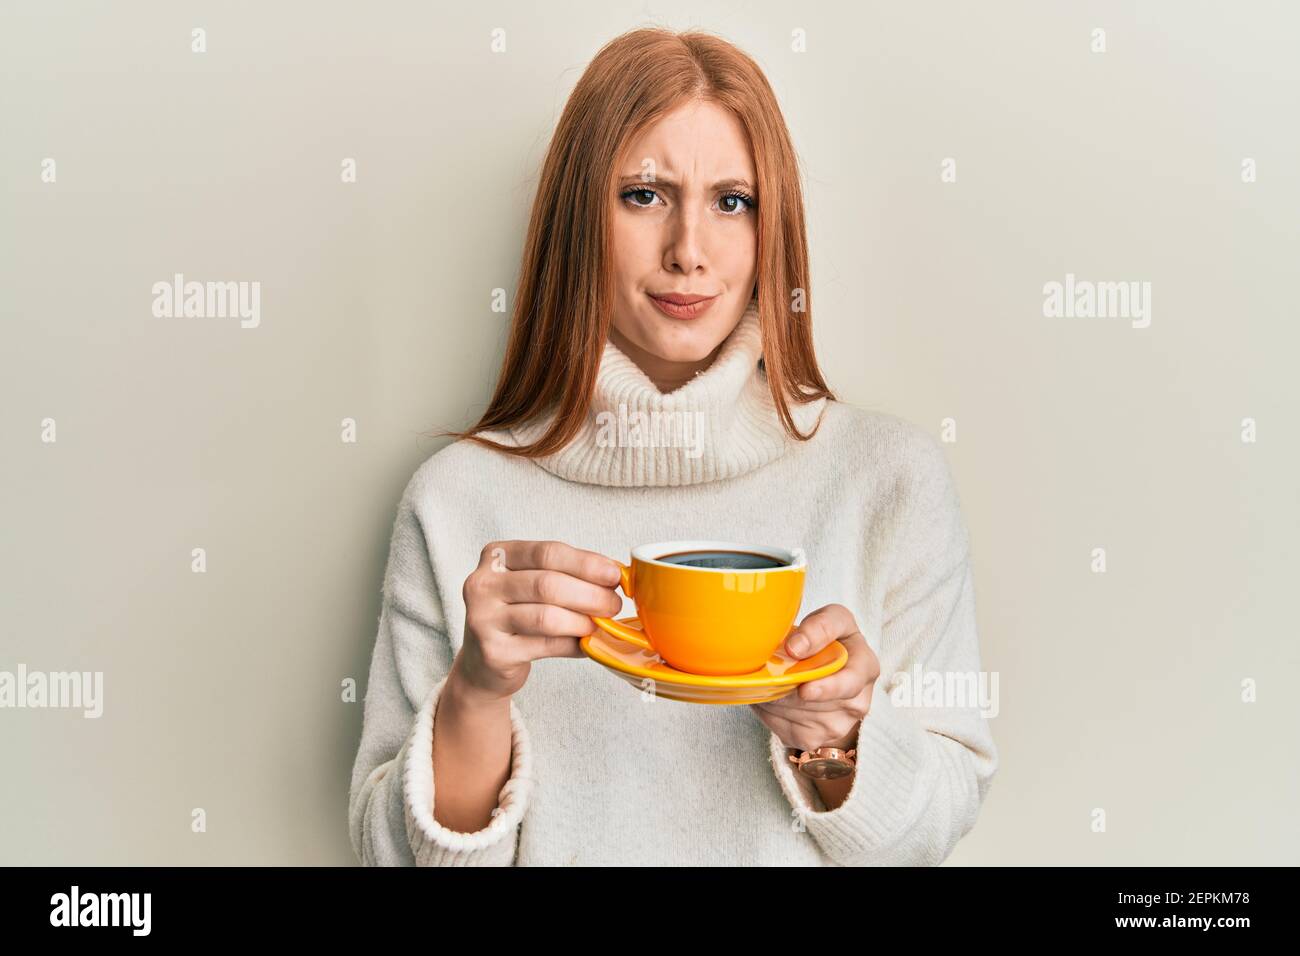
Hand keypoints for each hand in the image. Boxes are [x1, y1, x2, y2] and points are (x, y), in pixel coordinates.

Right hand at [454, 540, 623, 702]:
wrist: (483, 662)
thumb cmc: (516, 614)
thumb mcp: (533, 584)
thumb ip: (567, 574)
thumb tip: (613, 574)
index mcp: (497, 556)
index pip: (547, 552)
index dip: (586, 563)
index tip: (614, 574)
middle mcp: (483, 584)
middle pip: (548, 584)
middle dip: (590, 594)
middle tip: (614, 604)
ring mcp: (483, 619)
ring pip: (547, 616)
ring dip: (583, 621)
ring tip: (600, 624)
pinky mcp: (493, 652)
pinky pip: (545, 646)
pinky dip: (573, 644)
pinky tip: (586, 644)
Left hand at [749, 604, 879, 751]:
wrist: (827, 670)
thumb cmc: (831, 641)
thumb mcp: (833, 620)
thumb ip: (820, 626)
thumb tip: (795, 648)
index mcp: (866, 668)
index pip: (850, 682)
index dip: (826, 687)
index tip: (804, 688)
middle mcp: (858, 703)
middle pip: (817, 702)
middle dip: (790, 688)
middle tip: (772, 676)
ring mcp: (838, 726)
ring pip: (796, 715)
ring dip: (777, 697)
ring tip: (772, 678)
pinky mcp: (815, 740)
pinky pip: (785, 728)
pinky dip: (771, 711)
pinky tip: (774, 696)